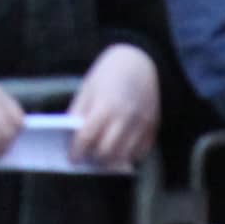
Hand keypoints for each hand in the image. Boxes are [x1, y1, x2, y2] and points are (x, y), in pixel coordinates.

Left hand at [66, 41, 161, 167]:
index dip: (77, 151)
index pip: (87, 137)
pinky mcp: (153, 126)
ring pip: (125, 156)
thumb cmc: (107, 75)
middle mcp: (125, 116)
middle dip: (95, 159)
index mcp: (105, 105)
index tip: (72, 159)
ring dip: (112, 161)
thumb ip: (79, 113)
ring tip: (101, 159)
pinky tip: (119, 152)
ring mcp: (142, 123)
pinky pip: (141, 151)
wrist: (138, 62)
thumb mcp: (87, 89)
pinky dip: (129, 156)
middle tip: (87, 160)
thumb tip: (71, 139)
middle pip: (107, 151)